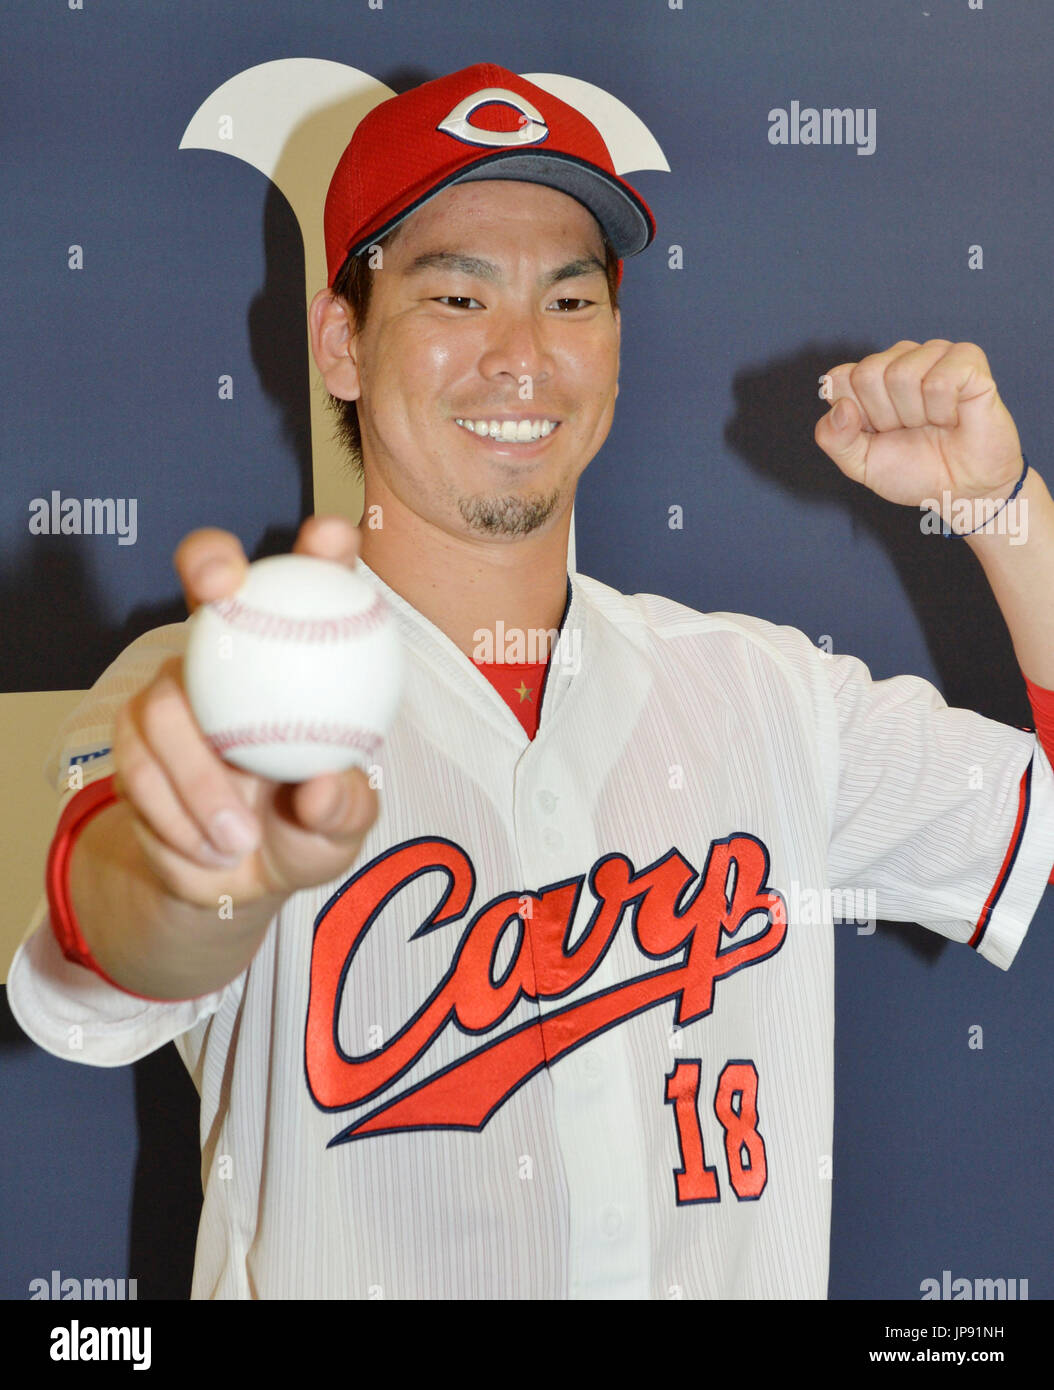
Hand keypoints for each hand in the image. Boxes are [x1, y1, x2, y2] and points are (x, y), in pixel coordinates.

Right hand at [112, 516, 378, 907]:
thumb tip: (322, 788)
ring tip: (239, 837)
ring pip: (166, 701)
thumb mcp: (342, 828)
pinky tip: (209, 848)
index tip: (333, 542)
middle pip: (208, 577)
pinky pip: (142, 763)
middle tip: (221, 587)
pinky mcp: (133, 733)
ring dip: (201, 779)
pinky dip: (178, 815)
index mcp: (301, 653)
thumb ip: (344, 808)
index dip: (323, 548)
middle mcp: (235, 652)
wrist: (238, 878)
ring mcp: (177, 687)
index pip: (315, 582)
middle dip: (208, 559)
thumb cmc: (305, 830)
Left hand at [815, 340, 1023, 510]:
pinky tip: (954, 416)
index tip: (878, 432)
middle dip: (886, 416)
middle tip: (911, 429)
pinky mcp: (968, 359)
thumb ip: (833, 439)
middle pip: (868, 374)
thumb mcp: (859, 464)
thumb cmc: (914, 472)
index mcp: (868, 376)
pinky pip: (939, 380)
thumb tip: (841, 407)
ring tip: (934, 423)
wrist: (962, 490)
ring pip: (902, 374)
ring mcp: (934, 354)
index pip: (838, 378)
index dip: (855, 416)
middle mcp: (899, 357)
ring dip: (917, 414)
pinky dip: (944, 410)